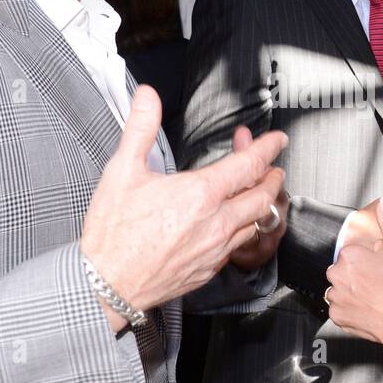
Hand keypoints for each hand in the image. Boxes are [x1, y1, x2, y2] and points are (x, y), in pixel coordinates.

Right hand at [79, 86, 286, 320]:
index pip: (249, 165)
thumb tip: (147, 97)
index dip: (268, 148)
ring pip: (256, 224)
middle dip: (273, 177)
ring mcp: (216, 250)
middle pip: (264, 196)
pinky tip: (231, 223)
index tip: (277, 140)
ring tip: (255, 192)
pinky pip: (239, 246)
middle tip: (272, 167)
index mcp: (200, 194)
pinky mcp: (209, 270)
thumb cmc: (112, 232)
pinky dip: (243, 229)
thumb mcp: (122, 171)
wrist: (105, 285)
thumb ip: (140, 128)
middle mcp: (216, 223)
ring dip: (262, 204)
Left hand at [326, 196, 382, 353]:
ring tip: (373, 298)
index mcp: (349, 255)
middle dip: (357, 276)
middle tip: (378, 285)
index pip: (352, 255)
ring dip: (352, 292)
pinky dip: (350, 310)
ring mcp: (335, 295)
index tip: (380, 271)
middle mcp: (337, 273)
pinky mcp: (336, 315)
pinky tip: (367, 310)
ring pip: (340, 290)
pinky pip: (340, 309)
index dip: (368, 263)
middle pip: (344, 271)